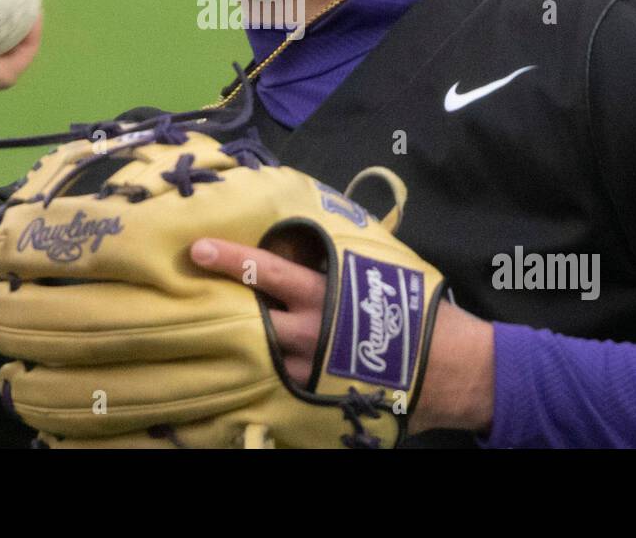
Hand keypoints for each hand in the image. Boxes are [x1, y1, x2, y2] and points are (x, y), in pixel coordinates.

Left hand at [189, 236, 495, 436]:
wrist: (450, 370)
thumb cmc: (420, 311)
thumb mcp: (384, 271)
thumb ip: (347, 258)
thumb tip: (321, 237)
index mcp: (324, 294)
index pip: (266, 271)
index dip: (230, 258)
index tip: (197, 248)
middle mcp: (308, 332)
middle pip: (249, 316)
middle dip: (216, 304)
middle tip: (186, 290)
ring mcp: (307, 370)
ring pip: (256, 353)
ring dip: (235, 340)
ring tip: (209, 331)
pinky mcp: (313, 398)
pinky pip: (276, 384)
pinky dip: (259, 374)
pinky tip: (240, 370)